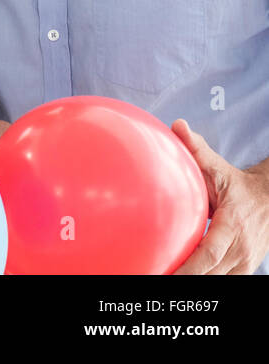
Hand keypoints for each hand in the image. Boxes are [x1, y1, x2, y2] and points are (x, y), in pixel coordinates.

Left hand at [172, 119, 268, 273]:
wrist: (268, 201)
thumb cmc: (236, 185)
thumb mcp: (218, 167)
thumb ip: (197, 149)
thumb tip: (177, 124)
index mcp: (233, 226)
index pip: (211, 253)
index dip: (190, 268)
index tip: (167, 274)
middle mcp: (241, 249)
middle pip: (211, 275)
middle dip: (184, 280)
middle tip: (153, 279)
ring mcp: (245, 262)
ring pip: (217, 281)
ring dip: (192, 284)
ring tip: (160, 281)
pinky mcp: (243, 269)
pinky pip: (223, 281)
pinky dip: (203, 281)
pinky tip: (178, 279)